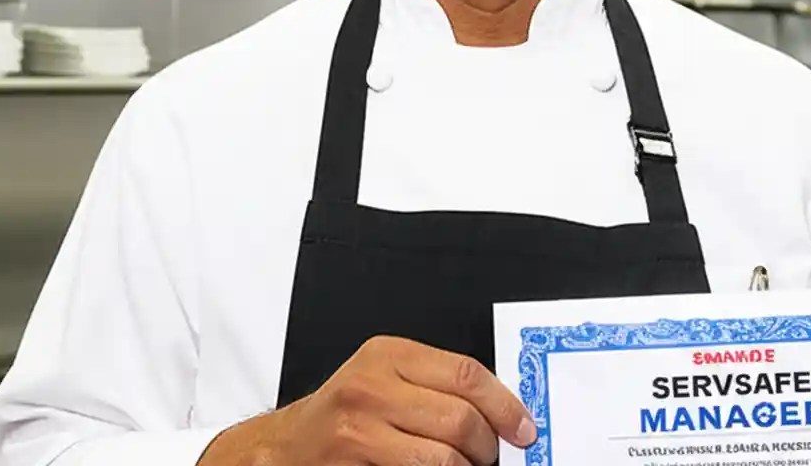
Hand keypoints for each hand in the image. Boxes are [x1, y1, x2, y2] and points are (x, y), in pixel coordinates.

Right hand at [197, 336, 536, 465]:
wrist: (287, 448)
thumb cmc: (345, 416)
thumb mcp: (388, 381)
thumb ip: (437, 386)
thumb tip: (504, 412)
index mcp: (389, 354)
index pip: (467, 375)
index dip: (505, 406)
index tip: (524, 429)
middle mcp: (371, 384)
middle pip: (460, 418)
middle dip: (488, 447)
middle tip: (490, 457)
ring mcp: (359, 425)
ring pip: (445, 456)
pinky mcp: (353, 459)